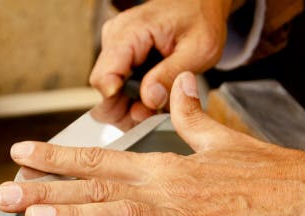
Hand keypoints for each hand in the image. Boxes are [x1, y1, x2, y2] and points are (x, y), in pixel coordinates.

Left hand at [0, 72, 304, 215]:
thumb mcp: (222, 140)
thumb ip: (192, 117)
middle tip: (2, 193)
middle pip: (94, 187)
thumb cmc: (266, 174)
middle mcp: (162, 189)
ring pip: (116, 215)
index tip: (19, 154)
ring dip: (72, 215)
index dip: (56, 158)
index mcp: (163, 166)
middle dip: (44, 190)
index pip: (98, 158)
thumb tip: (180, 86)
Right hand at [91, 0, 231, 128]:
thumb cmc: (201, 18)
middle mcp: (115, 37)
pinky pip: (118, 84)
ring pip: (110, 91)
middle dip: (127, 108)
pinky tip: (152, 97)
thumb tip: (148, 98)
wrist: (200, 4)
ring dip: (131, 105)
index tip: (141, 112)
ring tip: (157, 107)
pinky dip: (133, 96)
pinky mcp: (120, 54)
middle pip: (104, 89)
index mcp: (130, 32)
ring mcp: (115, 45)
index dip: (117, 102)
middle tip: (154, 115)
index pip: (103, 78)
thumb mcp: (198, 49)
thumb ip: (171, 74)